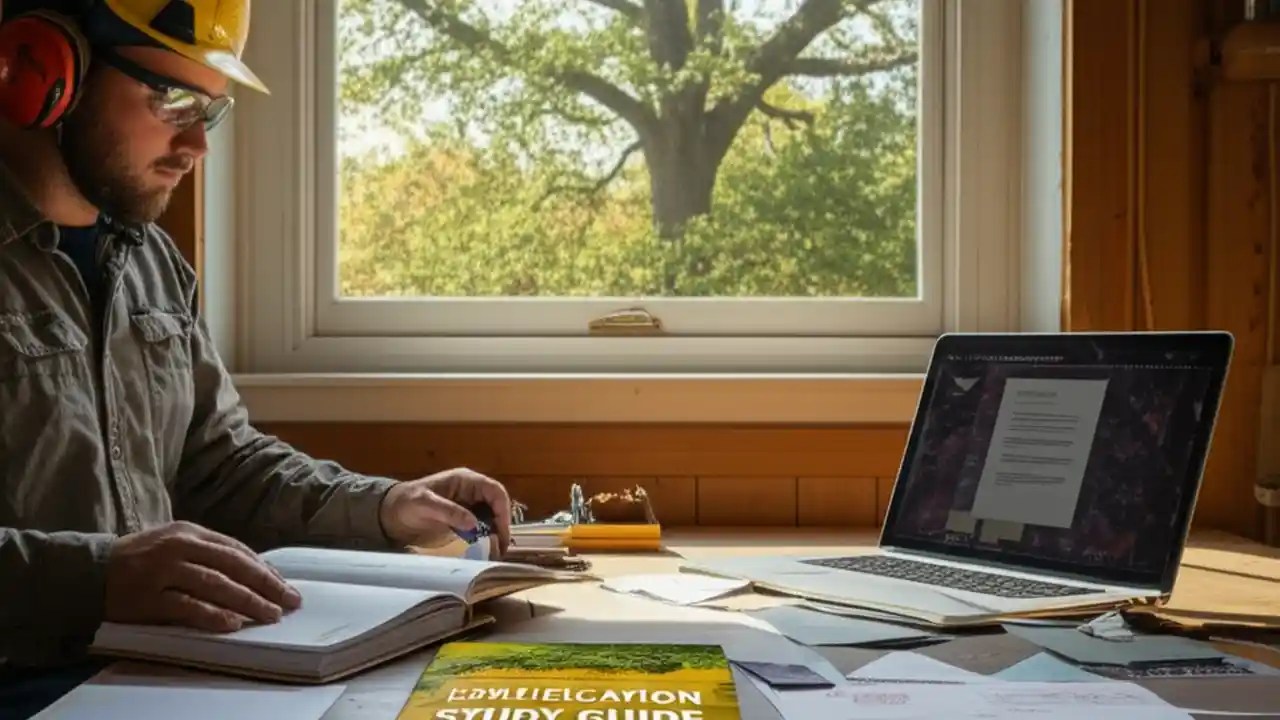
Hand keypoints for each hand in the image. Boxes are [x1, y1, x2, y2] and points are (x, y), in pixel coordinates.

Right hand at [104, 521, 301, 632]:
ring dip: (247, 601)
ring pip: (216, 585)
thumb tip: (254, 571)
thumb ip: (209, 553)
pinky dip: (212, 615)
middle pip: (233, 565)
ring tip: (270, 614)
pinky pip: (187, 606)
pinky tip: (233, 623)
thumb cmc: (141, 558)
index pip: (237, 549)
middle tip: (290, 601)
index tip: (285, 586)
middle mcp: (180, 547)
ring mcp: (163, 571)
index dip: (264, 569)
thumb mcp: (175, 543)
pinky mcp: (148, 597)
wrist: (89, 570)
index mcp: (190, 531)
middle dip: (266, 585)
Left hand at [379, 467, 512, 556]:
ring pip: (492, 517)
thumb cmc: (407, 503)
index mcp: (466, 480)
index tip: (502, 531)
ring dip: (496, 533)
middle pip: (497, 505)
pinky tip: (485, 550)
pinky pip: (481, 527)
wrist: (390, 514)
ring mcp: (468, 505)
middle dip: (502, 525)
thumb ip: (449, 512)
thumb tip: (474, 524)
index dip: (502, 510)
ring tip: (495, 552)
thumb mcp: (426, 505)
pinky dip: (485, 538)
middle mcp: (471, 491)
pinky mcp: (463, 520)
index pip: (495, 491)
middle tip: (501, 548)